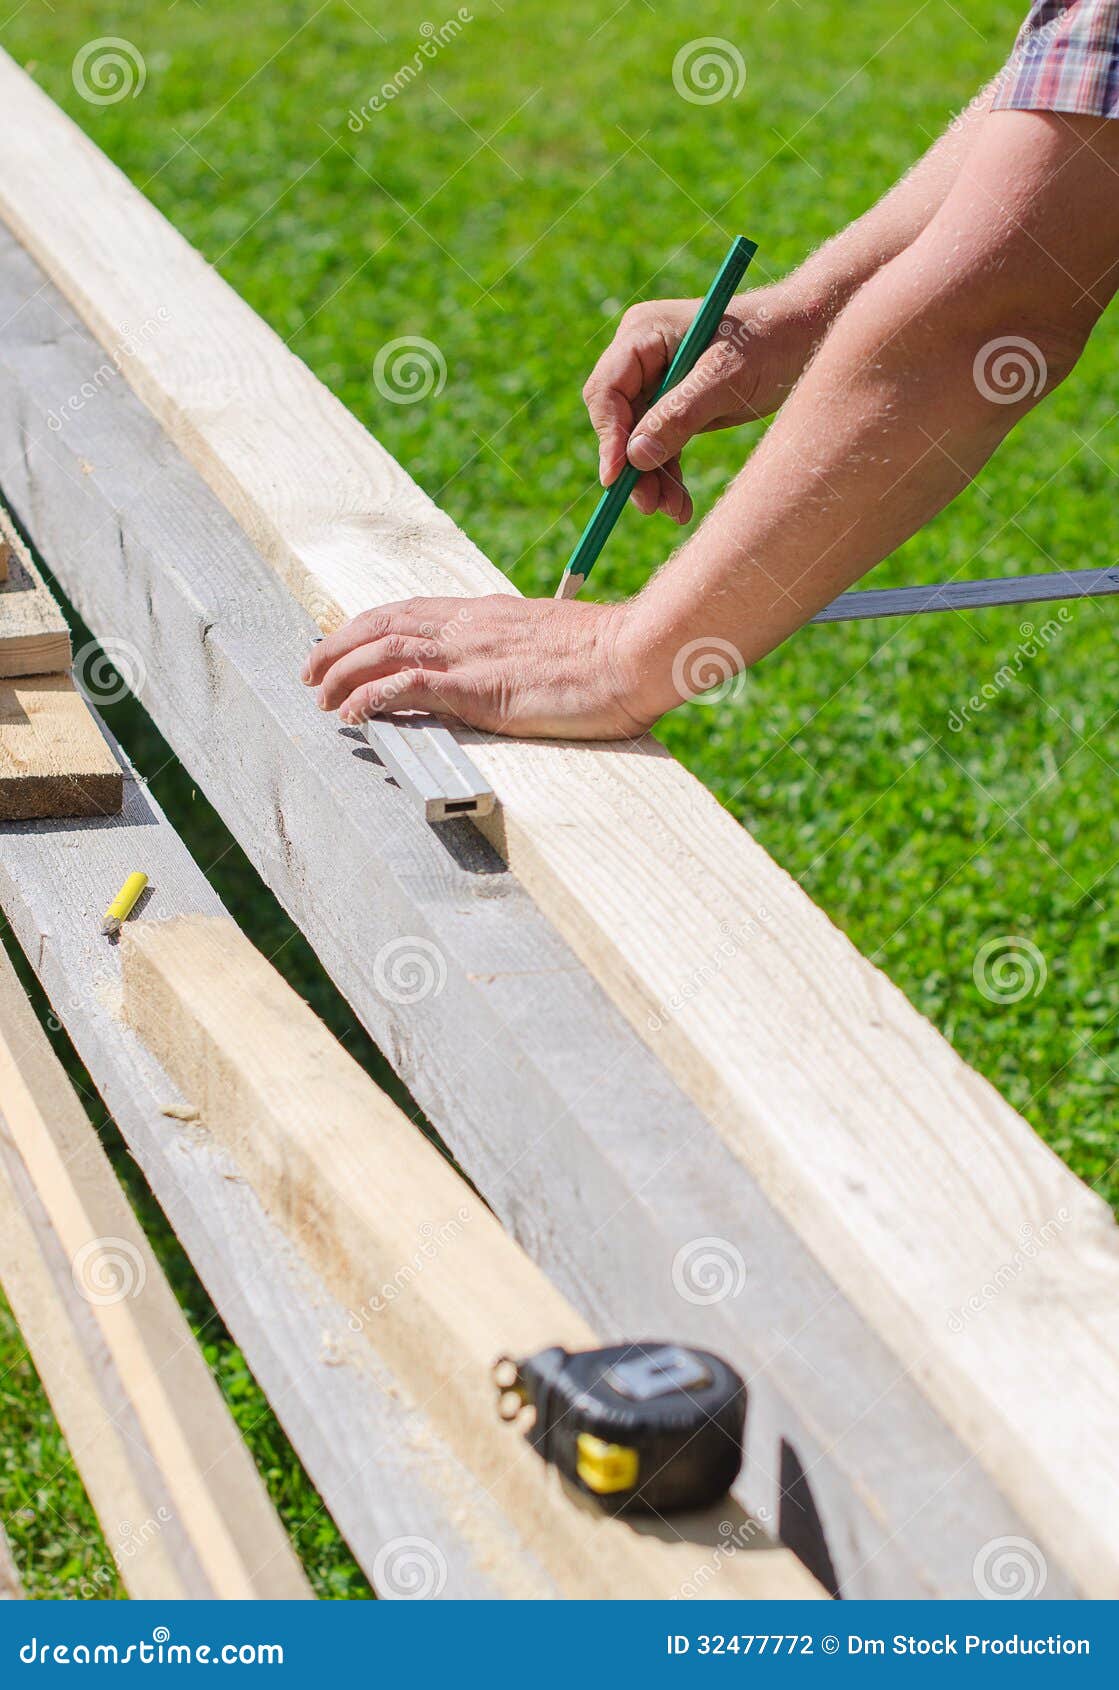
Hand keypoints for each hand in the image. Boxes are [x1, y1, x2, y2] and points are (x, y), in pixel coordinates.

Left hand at [301, 594, 663, 740]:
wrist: (634, 653)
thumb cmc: (608, 655)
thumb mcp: (551, 645)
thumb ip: (517, 652)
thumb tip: (504, 672)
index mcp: (485, 613)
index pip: (409, 612)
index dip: (368, 627)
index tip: (344, 643)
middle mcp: (468, 625)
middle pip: (383, 623)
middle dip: (337, 645)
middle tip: (310, 670)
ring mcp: (469, 654)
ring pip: (382, 651)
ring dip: (341, 673)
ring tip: (319, 697)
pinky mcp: (476, 687)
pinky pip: (406, 686)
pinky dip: (370, 697)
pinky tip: (352, 714)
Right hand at [582, 284, 813, 518]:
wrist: (807, 337)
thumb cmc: (771, 341)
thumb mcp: (727, 378)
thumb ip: (680, 414)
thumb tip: (635, 457)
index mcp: (643, 334)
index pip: (607, 390)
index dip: (609, 435)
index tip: (617, 477)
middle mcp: (642, 356)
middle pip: (618, 420)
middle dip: (632, 465)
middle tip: (649, 505)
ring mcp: (657, 381)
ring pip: (638, 440)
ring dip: (651, 478)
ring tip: (673, 510)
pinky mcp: (676, 404)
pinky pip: (660, 445)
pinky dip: (668, 474)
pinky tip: (680, 505)